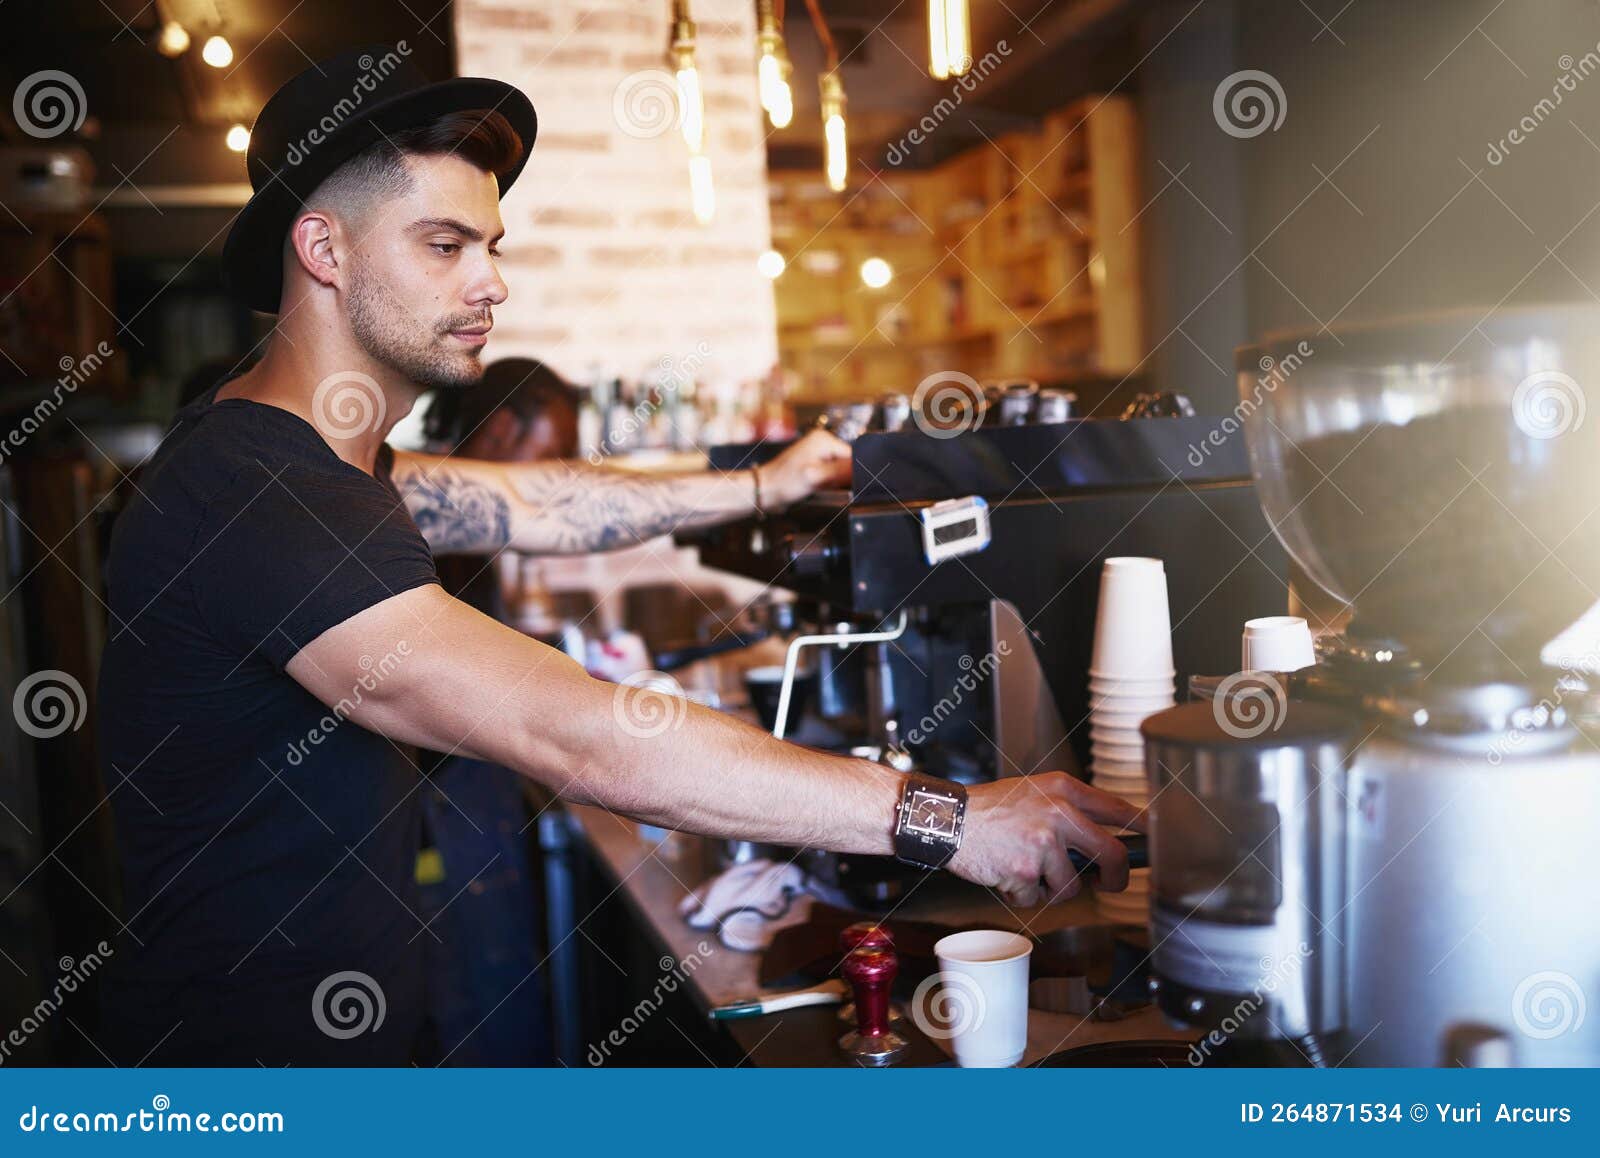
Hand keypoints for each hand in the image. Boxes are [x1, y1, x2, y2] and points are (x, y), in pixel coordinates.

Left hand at [759, 428, 851, 507]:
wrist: (766, 490)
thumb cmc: (783, 482)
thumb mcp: (816, 477)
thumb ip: (841, 471)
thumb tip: (861, 468)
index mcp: (824, 440)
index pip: (853, 456)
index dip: (850, 473)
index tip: (839, 483)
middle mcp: (822, 442)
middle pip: (847, 463)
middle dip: (840, 478)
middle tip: (824, 485)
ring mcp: (818, 452)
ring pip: (840, 471)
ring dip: (833, 482)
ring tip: (818, 486)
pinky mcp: (814, 463)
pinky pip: (831, 474)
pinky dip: (827, 483)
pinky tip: (816, 487)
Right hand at [948, 772, 1143, 907]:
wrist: (948, 820)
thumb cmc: (989, 808)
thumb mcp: (1034, 792)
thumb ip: (1067, 808)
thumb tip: (1102, 838)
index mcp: (1062, 790)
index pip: (1116, 809)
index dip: (1142, 827)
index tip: (1153, 838)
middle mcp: (1058, 814)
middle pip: (1113, 855)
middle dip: (1115, 878)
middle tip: (1108, 883)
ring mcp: (1042, 845)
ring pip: (1072, 887)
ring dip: (1051, 888)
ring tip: (1027, 869)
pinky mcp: (1024, 872)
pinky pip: (1036, 898)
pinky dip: (1022, 894)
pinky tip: (1006, 872)